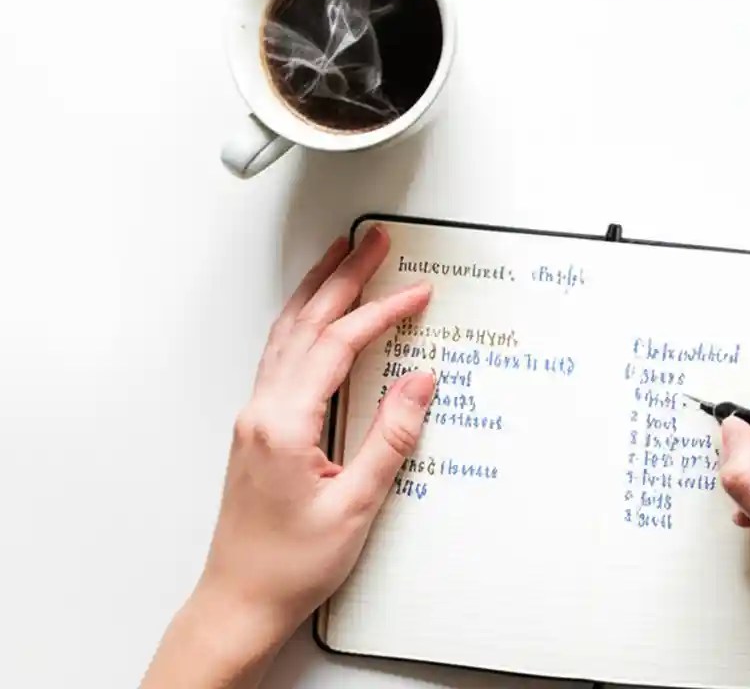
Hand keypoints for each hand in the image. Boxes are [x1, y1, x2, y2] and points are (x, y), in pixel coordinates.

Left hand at [142, 226, 435, 688]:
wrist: (240, 600)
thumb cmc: (290, 563)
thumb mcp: (356, 504)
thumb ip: (391, 437)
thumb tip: (419, 383)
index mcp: (284, 423)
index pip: (338, 345)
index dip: (381, 312)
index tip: (416, 295)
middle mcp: (262, 411)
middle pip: (305, 322)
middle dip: (343, 276)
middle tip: (372, 241)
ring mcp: (254, 417)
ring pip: (286, 333)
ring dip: (317, 291)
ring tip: (342, 258)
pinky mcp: (257, 429)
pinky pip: (279, 355)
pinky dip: (302, 322)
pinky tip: (314, 317)